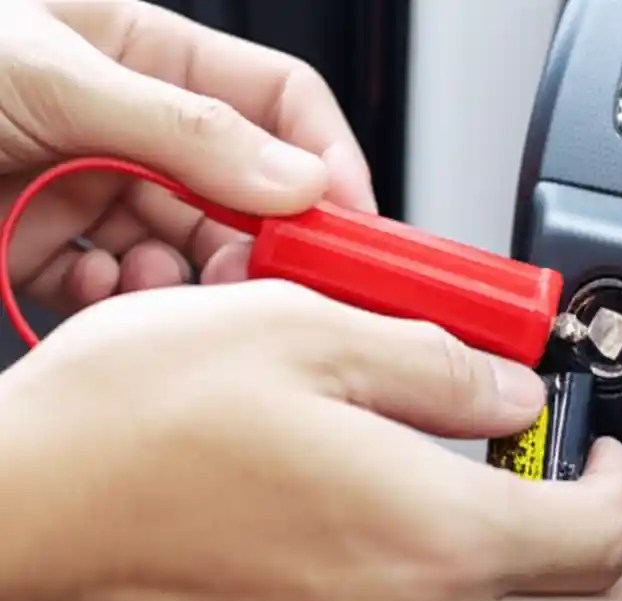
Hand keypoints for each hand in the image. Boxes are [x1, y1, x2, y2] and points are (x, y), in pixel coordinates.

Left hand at [0, 0, 375, 313]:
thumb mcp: (57, 78)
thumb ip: (185, 129)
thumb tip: (299, 178)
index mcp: (147, 57)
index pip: (277, 101)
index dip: (324, 157)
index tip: (349, 219)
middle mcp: (132, 127)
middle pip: (243, 190)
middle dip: (258, 238)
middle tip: (264, 276)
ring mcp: (92, 189)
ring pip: (187, 251)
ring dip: (187, 277)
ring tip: (162, 281)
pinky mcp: (49, 250)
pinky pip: (114, 290)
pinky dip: (114, 298)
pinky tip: (93, 280)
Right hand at [0, 281, 621, 600]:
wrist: (24, 517)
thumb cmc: (138, 425)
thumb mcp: (303, 331)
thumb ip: (441, 364)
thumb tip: (515, 392)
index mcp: (434, 535)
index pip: (605, 537)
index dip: (620, 482)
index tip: (595, 455)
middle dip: (619, 571)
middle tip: (579, 514)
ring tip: (524, 581)